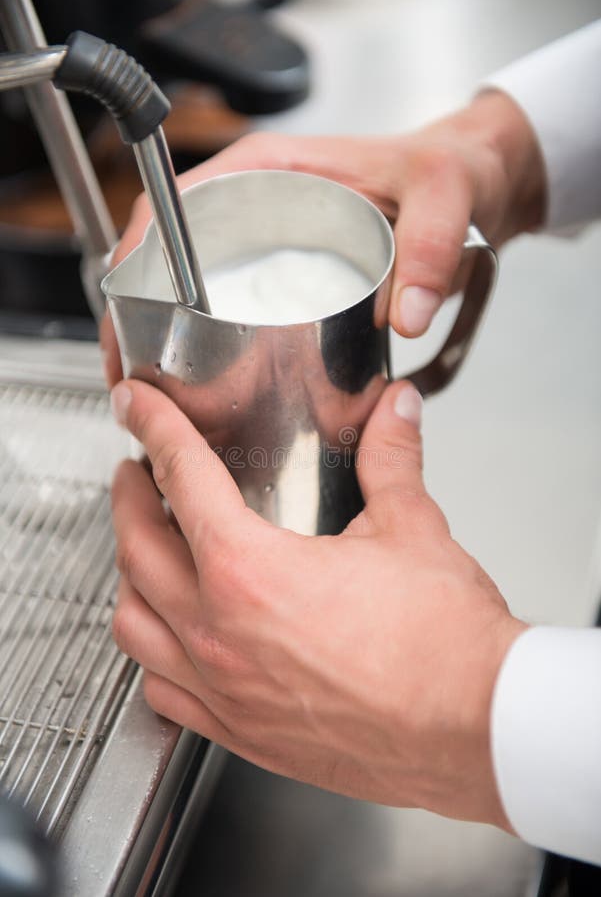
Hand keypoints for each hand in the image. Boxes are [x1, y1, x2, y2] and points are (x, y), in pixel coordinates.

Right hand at [101, 88, 544, 385]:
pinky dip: (205, 347)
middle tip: (133, 374)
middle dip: (138, 314)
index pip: (178, 202)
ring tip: (155, 393)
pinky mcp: (284, 280)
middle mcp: (258, 208)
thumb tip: (407, 315)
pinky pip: (229, 310)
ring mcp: (266, 246)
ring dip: (163, 337)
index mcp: (272, 172)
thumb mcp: (444, 194)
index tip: (126, 307)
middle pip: (168, 257)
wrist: (472, 189)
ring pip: (190, 290)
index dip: (138, 255)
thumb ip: (432, 245)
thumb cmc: (448, 173)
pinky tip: (203, 387)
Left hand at [110, 376, 525, 827]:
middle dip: (128, 498)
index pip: (181, 476)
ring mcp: (224, 689)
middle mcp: (221, 633)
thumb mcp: (412, 529)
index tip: (138, 408)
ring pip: (134, 625)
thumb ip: (390, 460)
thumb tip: (393, 416)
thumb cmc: (443, 645)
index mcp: (251, 571)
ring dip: (130, 575)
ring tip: (144, 552)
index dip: (153, 428)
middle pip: (137, 548)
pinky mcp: (240, 732)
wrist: (475, 727)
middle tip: (136, 474)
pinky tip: (172, 641)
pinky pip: (162, 692)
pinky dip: (154, 654)